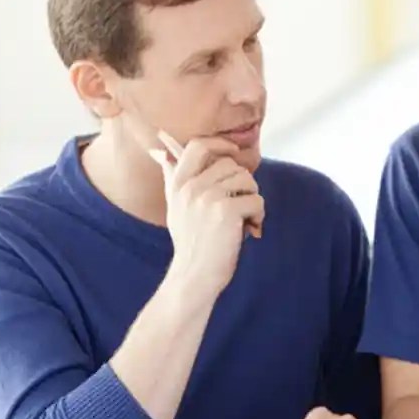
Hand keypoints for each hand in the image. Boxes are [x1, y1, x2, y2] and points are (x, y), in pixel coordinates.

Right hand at [149, 131, 264, 294]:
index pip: (198, 145)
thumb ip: (171, 177)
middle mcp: (191, 187)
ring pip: (247, 180)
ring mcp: (208, 198)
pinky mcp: (226, 212)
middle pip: (231, 164)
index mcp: (178, 183)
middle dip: (243, 182)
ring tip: (244, 218)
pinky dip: (259, 215)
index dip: (220, 143)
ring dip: (252, 199)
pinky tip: (251, 229)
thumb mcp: (174, 206)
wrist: (194, 275)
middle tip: (240, 204)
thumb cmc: (189, 241)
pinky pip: (256, 200)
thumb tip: (159, 151)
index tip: (233, 151)